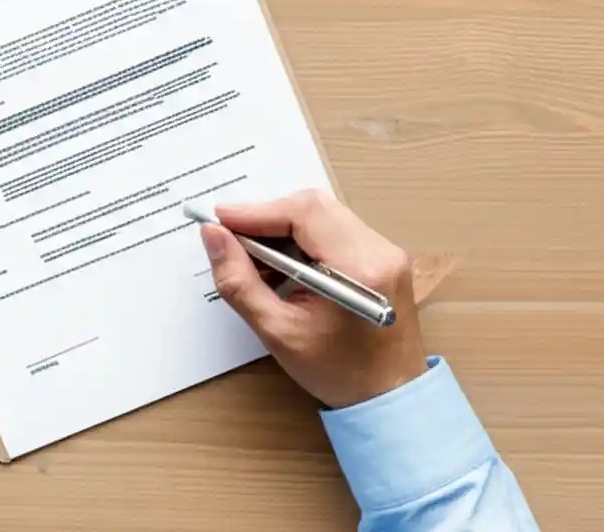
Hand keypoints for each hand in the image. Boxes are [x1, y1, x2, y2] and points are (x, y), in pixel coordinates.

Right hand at [199, 190, 427, 407]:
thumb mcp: (277, 331)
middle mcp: (380, 251)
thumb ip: (239, 281)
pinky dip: (303, 239)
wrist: (390, 396)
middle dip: (268, 217)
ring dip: (284, 228)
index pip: (303, 213)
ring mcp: (386, 251)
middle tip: (234, 239)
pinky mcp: (382, 257)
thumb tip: (213, 237)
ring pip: (323, 214)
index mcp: (359, 269)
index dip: (257, 211)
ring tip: (257, 260)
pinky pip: (335, 230)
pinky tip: (284, 266)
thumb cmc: (339, 372)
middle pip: (313, 207)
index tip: (220, 220)